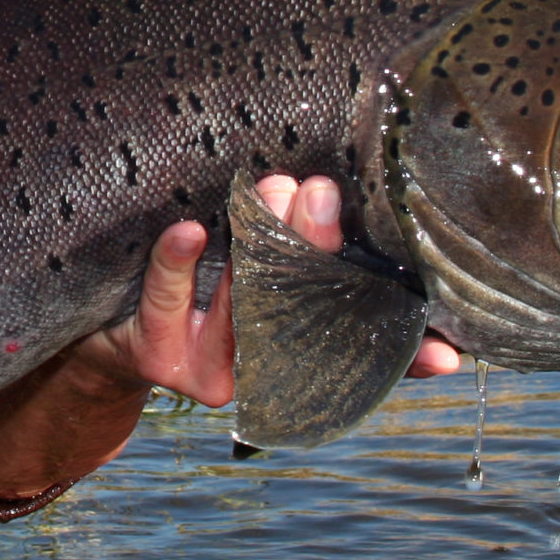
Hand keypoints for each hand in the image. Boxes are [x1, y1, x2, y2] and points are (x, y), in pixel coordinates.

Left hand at [92, 174, 464, 408]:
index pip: (361, 354)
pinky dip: (178, 261)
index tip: (446, 351)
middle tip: (324, 194)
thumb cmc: (201, 300)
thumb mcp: (259, 283)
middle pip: (300, 312)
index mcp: (297, 353)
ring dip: (258, 243)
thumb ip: (306, 257)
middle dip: (315, 251)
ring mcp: (210, 365)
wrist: (113, 344)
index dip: (404, 354)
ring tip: (275, 190)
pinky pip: (168, 299)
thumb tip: (338, 194)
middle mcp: (259, 368)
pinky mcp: (158, 352)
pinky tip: (191, 229)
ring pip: (240, 301)